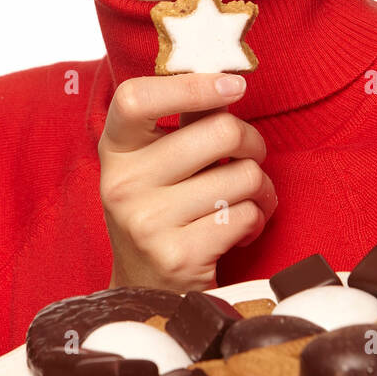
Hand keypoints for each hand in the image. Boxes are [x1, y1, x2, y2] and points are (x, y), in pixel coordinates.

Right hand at [98, 72, 277, 290]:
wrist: (146, 295)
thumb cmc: (161, 214)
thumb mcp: (154, 165)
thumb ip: (183, 123)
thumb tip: (226, 80)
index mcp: (115, 150)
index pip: (137, 98)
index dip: (192, 85)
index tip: (233, 86)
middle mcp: (122, 184)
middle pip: (219, 131)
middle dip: (252, 142)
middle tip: (248, 156)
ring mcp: (147, 222)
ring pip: (244, 175)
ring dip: (260, 188)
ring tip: (243, 201)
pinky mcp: (179, 256)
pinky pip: (247, 214)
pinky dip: (256, 220)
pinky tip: (239, 231)